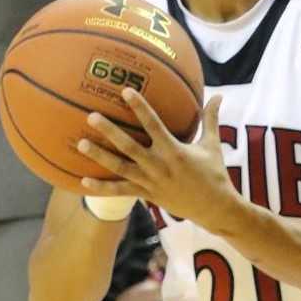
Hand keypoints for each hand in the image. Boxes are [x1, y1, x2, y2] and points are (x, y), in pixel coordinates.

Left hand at [78, 92, 234, 233]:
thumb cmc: (214, 174)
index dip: (140, 108)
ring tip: (80, 143)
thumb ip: (211, 119)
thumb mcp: (212, 145)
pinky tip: (83, 181)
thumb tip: (219, 95)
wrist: (214, 209)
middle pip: (130, 147)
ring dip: (100, 157)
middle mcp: (159, 166)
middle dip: (110, 131)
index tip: (126, 91)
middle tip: (91, 116)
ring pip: (121, 168)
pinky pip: (121, 191)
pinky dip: (103, 188)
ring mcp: (151, 182)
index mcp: (175, 151)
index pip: (154, 125)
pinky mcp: (147, 195)